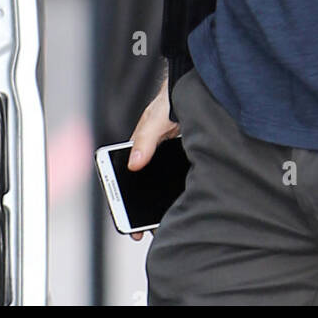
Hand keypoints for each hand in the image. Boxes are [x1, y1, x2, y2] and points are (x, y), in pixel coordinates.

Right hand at [125, 75, 179, 240]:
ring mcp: (166, 159)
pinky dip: (178, 194)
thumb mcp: (156, 117)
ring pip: (160, 188)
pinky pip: (177, 181)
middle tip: (149, 229)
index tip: (129, 224)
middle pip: (142, 189)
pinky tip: (187, 204)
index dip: (124, 204)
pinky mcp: (183, 159)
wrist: (194, 88)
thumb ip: (144, 138)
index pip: (124, 181)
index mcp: (137, 147)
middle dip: (144, 210)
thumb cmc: (170, 97)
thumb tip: (134, 163)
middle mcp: (150, 156)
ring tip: (169, 221)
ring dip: (162, 203)